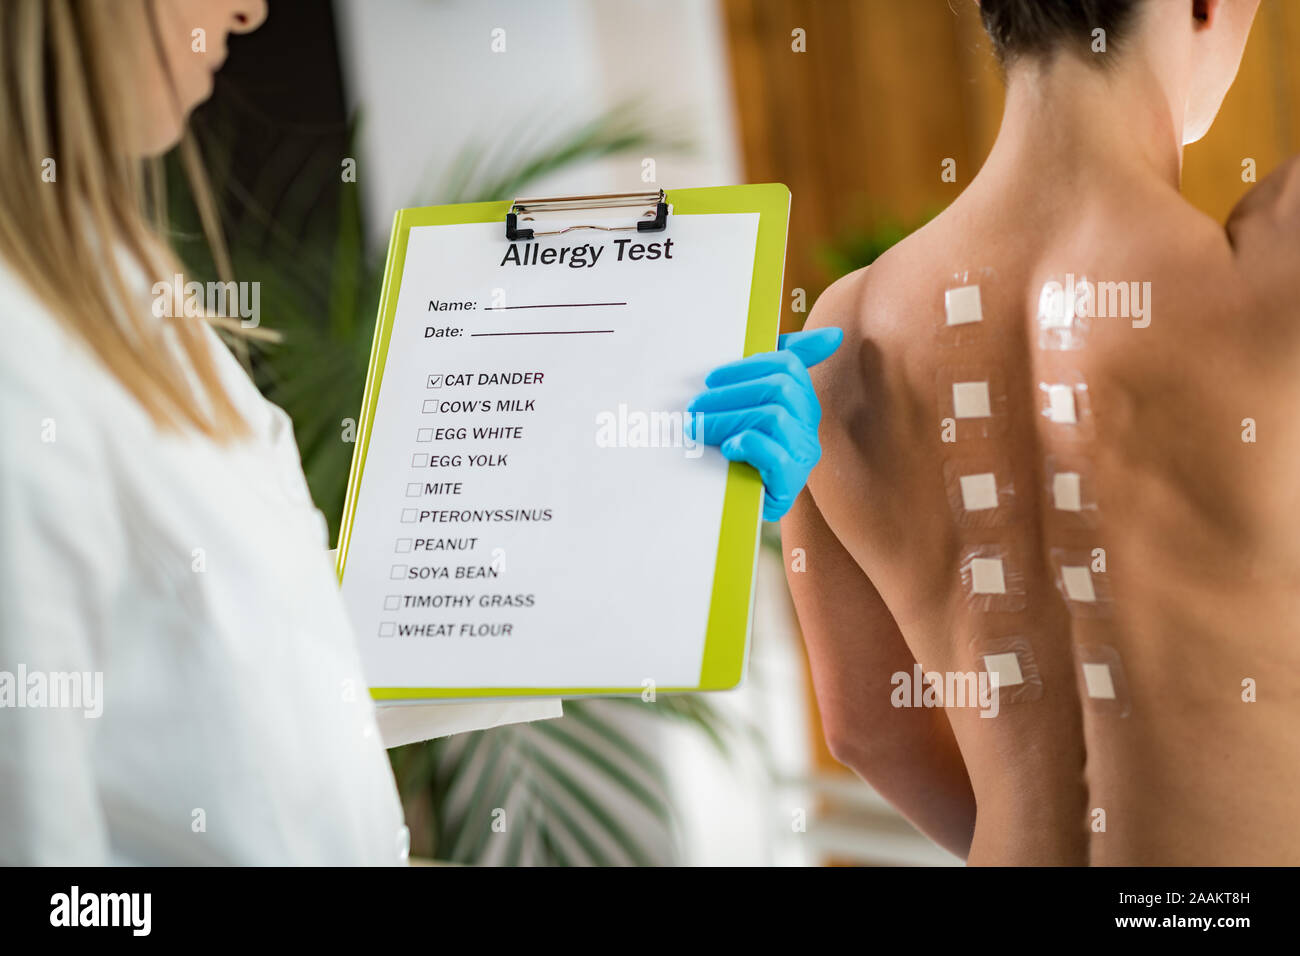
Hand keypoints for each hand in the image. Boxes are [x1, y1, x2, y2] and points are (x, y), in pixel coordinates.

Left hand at [686, 326, 843, 520]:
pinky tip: (728, 448)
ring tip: (698, 427)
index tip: (711, 378)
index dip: (747, 367)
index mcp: (803, 399)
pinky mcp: (790, 484)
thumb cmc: (748, 445)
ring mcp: (803, 455)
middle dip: (730, 395)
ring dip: (728, 419)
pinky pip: (776, 456)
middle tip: (694, 406)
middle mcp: (809, 425)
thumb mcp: (759, 403)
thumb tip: (834, 335)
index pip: (787, 366)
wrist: (742, 500)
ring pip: (774, 418)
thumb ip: (784, 362)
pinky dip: (749, 446)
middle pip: (779, 390)